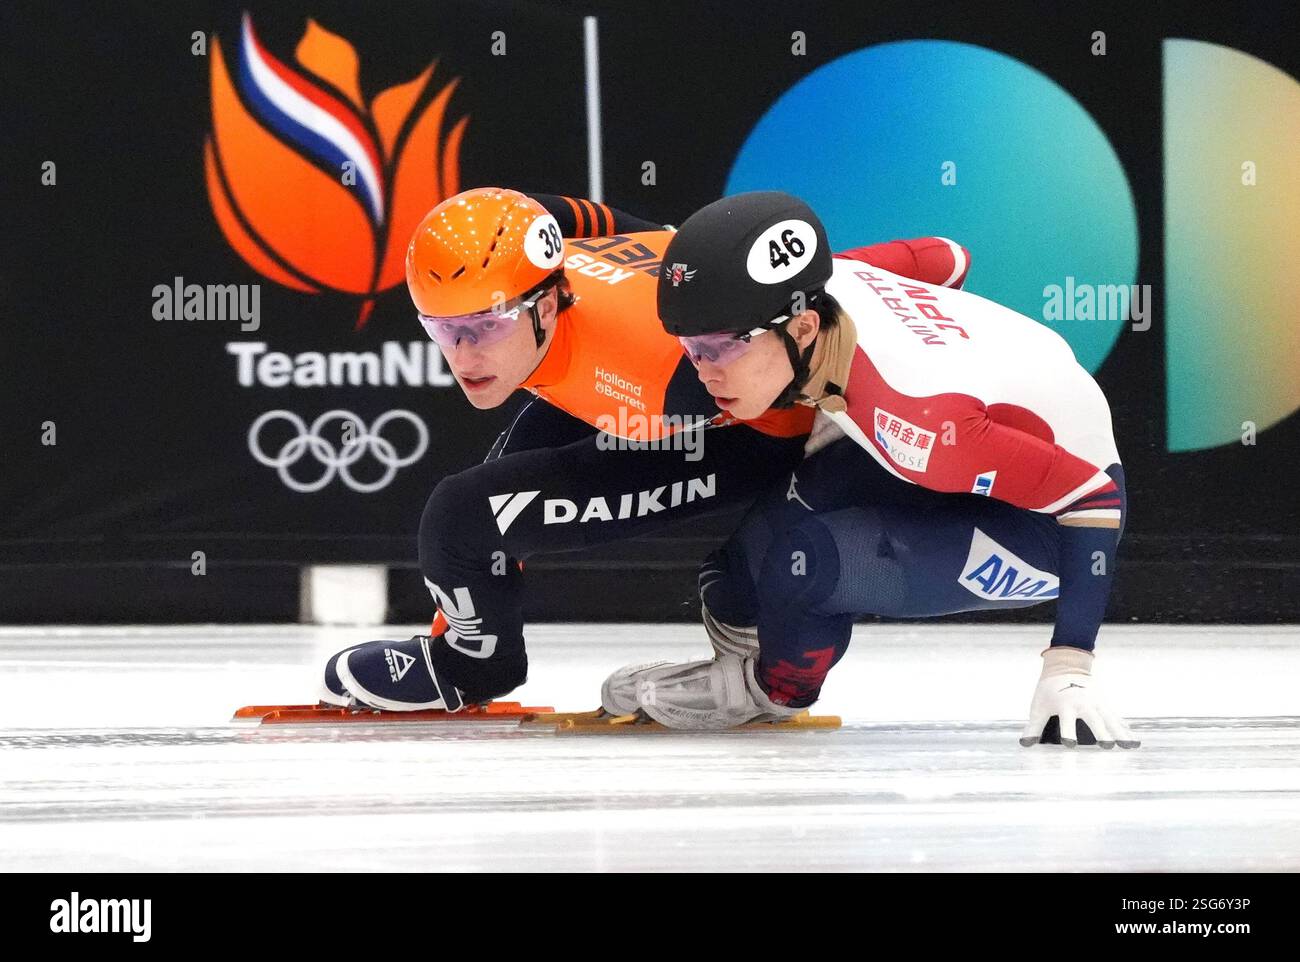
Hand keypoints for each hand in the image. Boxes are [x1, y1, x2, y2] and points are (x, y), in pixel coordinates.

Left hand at [1019, 646, 1139, 748]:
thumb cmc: (1049, 690)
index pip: (1066, 720)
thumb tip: (1025, 744)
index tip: (1070, 744)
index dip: (1067, 732)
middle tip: (1107, 747)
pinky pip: (1116, 718)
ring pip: (1110, 719)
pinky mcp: (1104, 703)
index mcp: (1065, 705)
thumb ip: (1034, 726)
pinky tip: (1133, 741)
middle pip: (1093, 719)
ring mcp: (1096, 703)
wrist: (1065, 666)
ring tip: (1128, 747)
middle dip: (1100, 732)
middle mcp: (1083, 703)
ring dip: (1119, 732)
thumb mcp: (1039, 706)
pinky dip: (1124, 728)